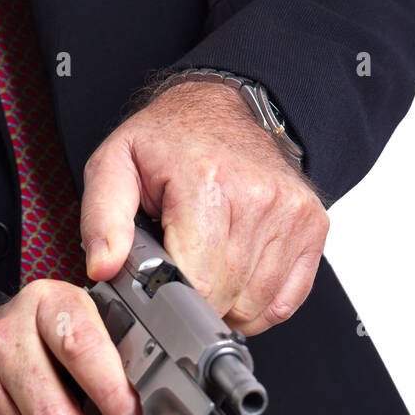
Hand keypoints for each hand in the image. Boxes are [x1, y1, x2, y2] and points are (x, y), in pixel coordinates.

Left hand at [81, 81, 328, 334]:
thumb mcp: (115, 164)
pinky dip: (259, 303)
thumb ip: (102, 218)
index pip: (199, 283)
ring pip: (255, 306)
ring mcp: (291, 214)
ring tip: (209, 265)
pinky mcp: (312, 226)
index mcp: (207, 183)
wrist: (225, 107)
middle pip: (227, 298)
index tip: (161, 283)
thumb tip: (104, 267)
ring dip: (228, 303)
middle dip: (197, 299)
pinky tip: (238, 274)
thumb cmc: (171, 141)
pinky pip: (284, 301)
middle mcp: (258, 198)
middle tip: (181, 268)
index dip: (173, 297)